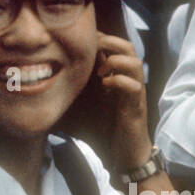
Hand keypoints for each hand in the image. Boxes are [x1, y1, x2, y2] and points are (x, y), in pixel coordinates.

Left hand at [94, 33, 151, 173]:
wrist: (123, 156)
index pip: (114, 45)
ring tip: (99, 71)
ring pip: (136, 63)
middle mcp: (128, 80)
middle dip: (110, 41)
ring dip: (116, 60)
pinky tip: (105, 86)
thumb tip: (58, 74)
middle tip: (92, 50)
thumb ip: (80, 86)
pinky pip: (134, 86)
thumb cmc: (105, 130)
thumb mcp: (87, 102)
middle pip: (128, 47)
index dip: (100, 37)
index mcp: (116, 76)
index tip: (80, 39)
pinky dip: (119, 81)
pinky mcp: (136, 108)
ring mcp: (135, 93)